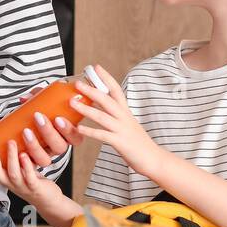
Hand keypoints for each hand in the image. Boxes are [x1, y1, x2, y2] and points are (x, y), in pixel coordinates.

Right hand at [0, 137, 67, 210]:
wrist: (48, 201)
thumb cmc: (33, 183)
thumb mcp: (20, 169)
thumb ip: (14, 157)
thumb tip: (10, 135)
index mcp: (5, 178)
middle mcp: (11, 183)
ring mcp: (22, 186)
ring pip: (13, 173)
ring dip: (10, 157)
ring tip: (11, 143)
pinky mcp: (35, 188)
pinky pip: (29, 178)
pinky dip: (26, 166)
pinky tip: (25, 155)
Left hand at [68, 64, 165, 178]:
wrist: (154, 159)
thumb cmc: (139, 144)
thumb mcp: (128, 125)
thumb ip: (117, 116)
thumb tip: (103, 109)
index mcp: (126, 112)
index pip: (116, 90)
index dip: (106, 78)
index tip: (96, 67)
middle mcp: (124, 118)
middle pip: (107, 99)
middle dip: (92, 90)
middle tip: (77, 83)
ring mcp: (122, 129)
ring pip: (102, 116)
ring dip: (86, 108)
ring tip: (71, 103)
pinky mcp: (120, 142)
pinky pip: (103, 135)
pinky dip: (90, 131)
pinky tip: (79, 128)